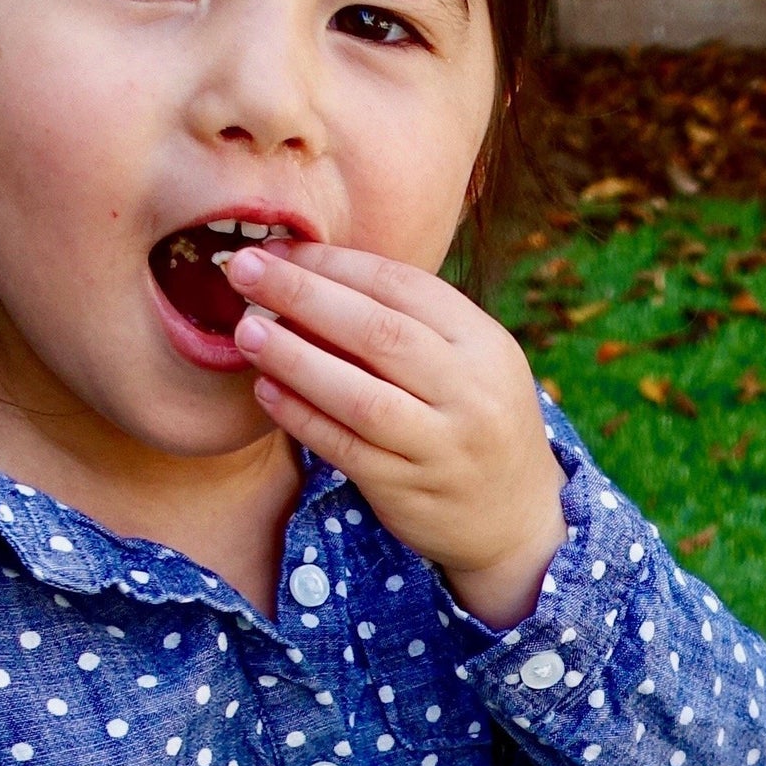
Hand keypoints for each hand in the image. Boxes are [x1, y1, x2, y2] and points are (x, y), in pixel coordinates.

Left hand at [225, 240, 567, 627]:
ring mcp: (442, 446)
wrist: (520, 517)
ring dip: (294, 359)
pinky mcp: (410, 490)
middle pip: (379, 333)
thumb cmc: (475, 421)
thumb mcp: (470, 363)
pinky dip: (300, 417)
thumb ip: (410, 324)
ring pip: (359, 396)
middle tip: (244, 271)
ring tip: (246, 332)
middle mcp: (471, 393)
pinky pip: (345, 447)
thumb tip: (309, 274)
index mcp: (486, 344)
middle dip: (303, 296)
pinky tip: (266, 391)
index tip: (281, 249)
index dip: (334, 264)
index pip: (403, 287)